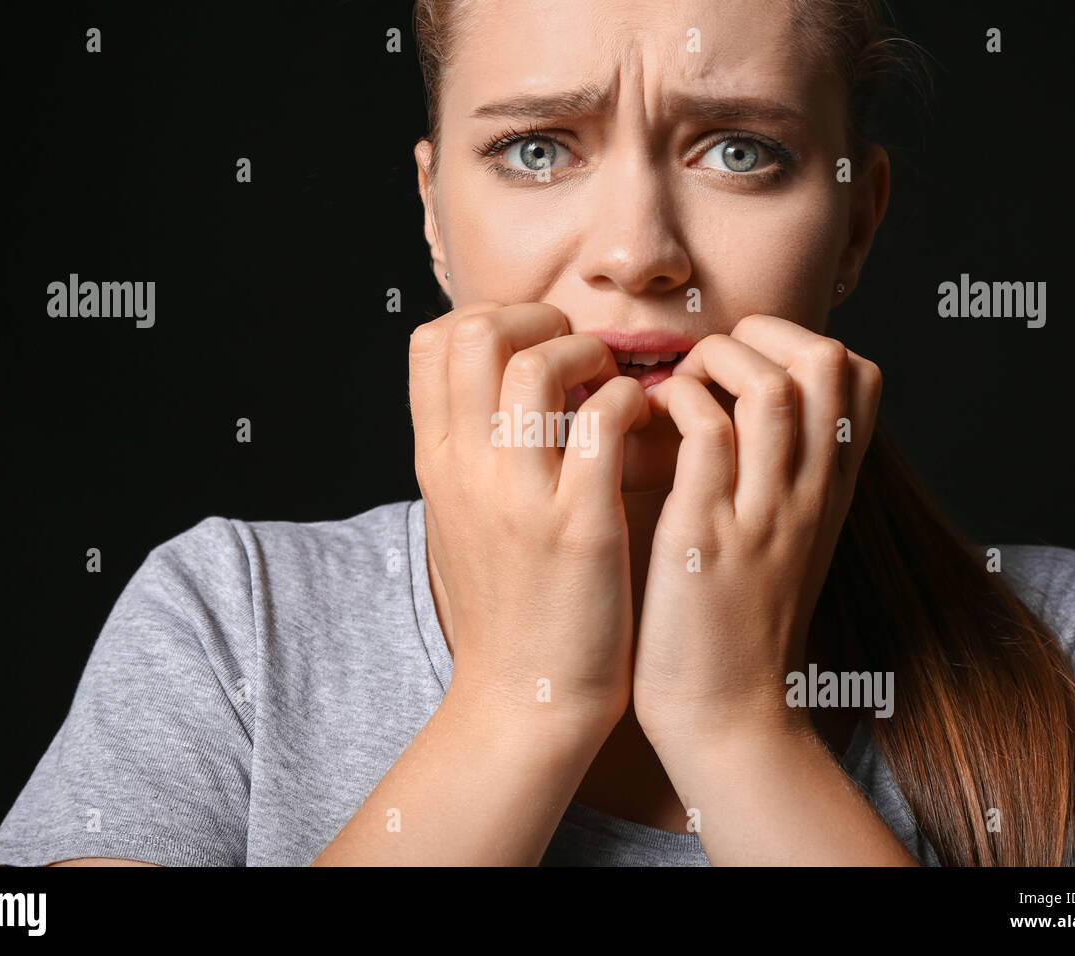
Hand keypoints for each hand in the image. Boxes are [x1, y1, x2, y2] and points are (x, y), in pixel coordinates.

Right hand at [409, 300, 651, 740]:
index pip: (431, 341)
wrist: (525, 698)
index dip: (489, 319)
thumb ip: (468, 452)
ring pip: (536, 366)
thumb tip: (493, 390)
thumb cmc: (504, 608)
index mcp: (436, 463)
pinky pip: (603, 421)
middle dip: (535, 318)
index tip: (533, 342)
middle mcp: (466, 470)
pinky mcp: (580, 526)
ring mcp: (519, 497)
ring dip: (587, 354)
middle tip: (578, 349)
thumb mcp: (458, 520)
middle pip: (474, 333)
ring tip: (613, 382)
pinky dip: (631, 402)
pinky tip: (642, 424)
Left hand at [631, 314, 881, 750]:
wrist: (725, 715)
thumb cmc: (735, 622)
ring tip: (675, 387)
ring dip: (716, 363)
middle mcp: (809, 495)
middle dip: (762, 334)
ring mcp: (764, 515)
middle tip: (708, 362)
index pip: (861, 374)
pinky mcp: (707, 538)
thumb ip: (781, 476)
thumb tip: (748, 410)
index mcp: (829, 491)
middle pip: (829, 362)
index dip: (801, 340)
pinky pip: (707, 435)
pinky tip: (645, 424)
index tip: (746, 359)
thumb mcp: (784, 541)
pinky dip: (674, 405)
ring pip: (774, 389)